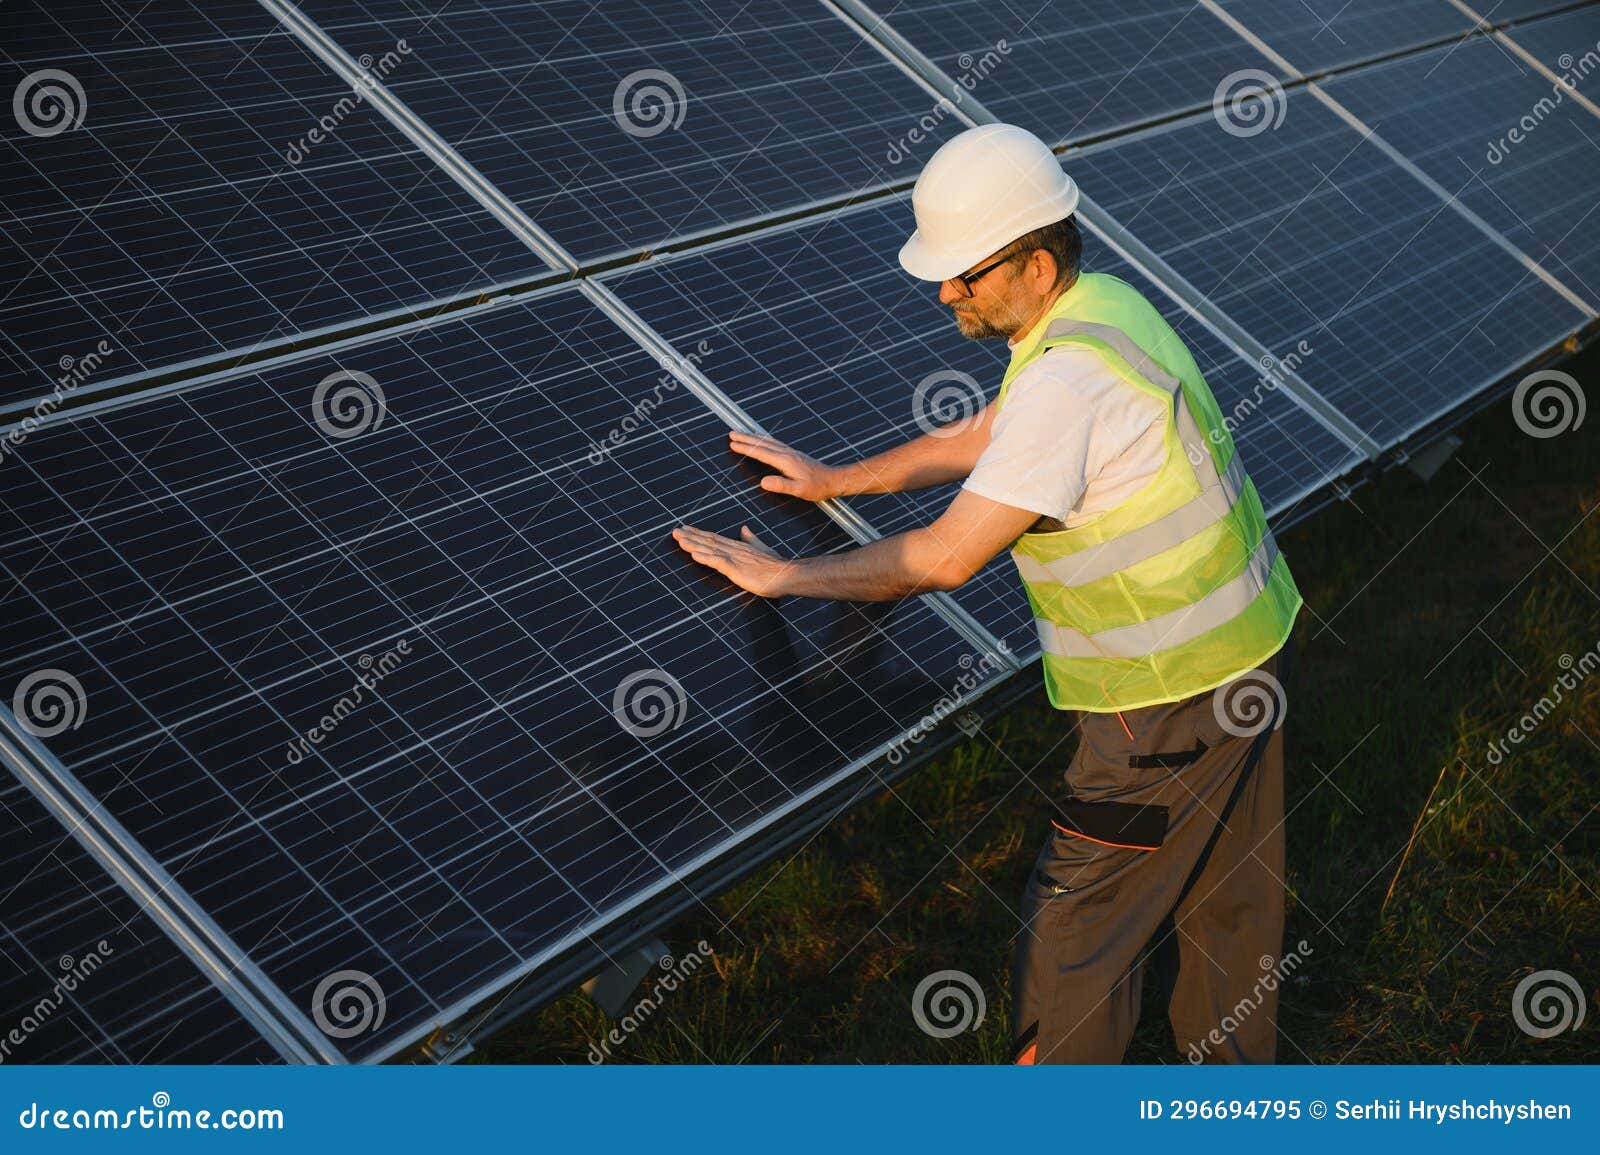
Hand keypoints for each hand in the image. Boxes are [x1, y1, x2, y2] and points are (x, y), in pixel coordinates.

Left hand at [672, 524, 795, 597]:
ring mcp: (734, 558)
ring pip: (710, 549)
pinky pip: (718, 562)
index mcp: (738, 546)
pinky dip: (706, 558)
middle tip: (674, 531)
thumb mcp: (762, 549)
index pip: (714, 538)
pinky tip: (695, 555)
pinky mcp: (736, 569)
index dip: (698, 534)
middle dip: (690, 536)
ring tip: (679, 539)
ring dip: (693, 544)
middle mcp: (733, 550)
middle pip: (708, 541)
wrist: (787, 575)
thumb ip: (751, 539)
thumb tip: (744, 528)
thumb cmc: (775, 566)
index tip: (685, 529)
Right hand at [728, 431, 840, 501]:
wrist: (834, 480)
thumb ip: (781, 485)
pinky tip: (762, 440)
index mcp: (786, 461)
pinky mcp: (794, 454)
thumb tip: (762, 482)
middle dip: (746, 438)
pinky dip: (764, 440)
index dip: (746, 449)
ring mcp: (791, 452)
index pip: (761, 453)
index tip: (732, 444)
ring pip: (768, 441)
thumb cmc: (817, 487)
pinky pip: (775, 443)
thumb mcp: (799, 490)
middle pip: (762, 443)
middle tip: (731, 434)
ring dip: (753, 437)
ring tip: (742, 434)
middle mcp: (787, 453)